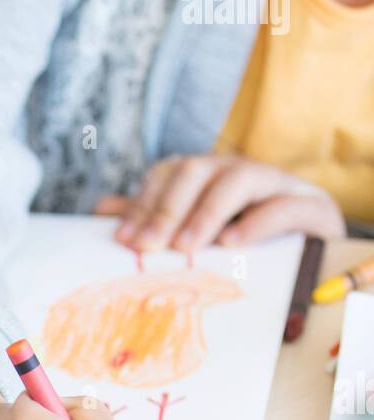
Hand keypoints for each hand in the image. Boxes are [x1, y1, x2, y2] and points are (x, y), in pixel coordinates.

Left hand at [95, 154, 345, 252]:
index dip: (145, 203)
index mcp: (210, 175)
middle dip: (168, 207)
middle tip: (148, 247)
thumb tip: (102, 210)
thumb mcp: (199, 233)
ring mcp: (277, 184)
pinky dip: (258, 223)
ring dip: (207, 213)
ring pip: (239, 180)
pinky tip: (233, 245)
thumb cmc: (248, 241)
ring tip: (186, 248)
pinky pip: (285, 205)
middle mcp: (238, 171)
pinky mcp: (312, 206)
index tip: (125, 240)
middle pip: (198, 170)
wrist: (316, 249)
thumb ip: (154, 218)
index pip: (170, 175)